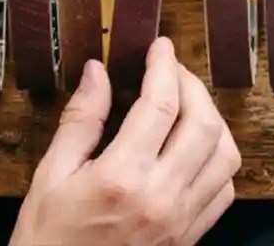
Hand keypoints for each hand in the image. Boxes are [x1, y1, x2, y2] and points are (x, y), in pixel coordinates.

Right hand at [10, 37, 240, 245]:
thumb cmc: (48, 240)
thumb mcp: (50, 175)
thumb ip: (81, 120)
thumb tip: (97, 72)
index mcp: (122, 177)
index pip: (161, 104)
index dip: (164, 66)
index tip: (159, 47)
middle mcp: (161, 198)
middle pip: (204, 123)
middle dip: (192, 85)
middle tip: (171, 69)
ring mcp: (181, 221)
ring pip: (225, 155)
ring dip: (212, 120)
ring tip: (187, 105)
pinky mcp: (189, 238)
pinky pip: (224, 190)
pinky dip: (219, 159)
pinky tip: (194, 148)